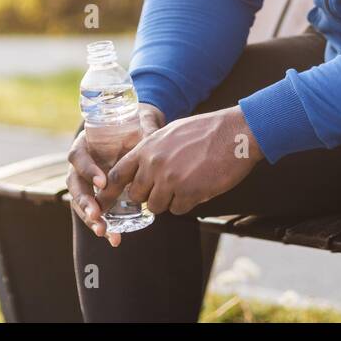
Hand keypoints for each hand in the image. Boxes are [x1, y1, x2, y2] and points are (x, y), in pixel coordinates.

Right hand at [68, 102, 163, 247]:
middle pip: (75, 184)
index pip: (78, 156)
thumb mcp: (140, 123)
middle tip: (97, 214)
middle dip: (85, 202)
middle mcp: (82, 164)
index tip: (103, 182)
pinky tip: (114, 238)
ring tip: (103, 232)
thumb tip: (152, 138)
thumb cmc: (135, 124)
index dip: (87, 170)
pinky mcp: (99, 195)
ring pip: (81, 202)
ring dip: (91, 219)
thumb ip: (144, 130)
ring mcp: (88, 181)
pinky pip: (96, 211)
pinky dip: (104, 225)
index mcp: (86, 144)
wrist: (138, 130)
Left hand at [94, 106, 262, 218]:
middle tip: (166, 187)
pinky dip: (186, 203)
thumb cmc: (207, 130)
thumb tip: (143, 167)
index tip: (104, 202)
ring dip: (169, 201)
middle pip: (137, 195)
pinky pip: (178, 210)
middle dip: (148, 195)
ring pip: (156, 206)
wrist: (236, 133)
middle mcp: (154, 164)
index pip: (117, 174)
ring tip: (186, 184)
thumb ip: (153, 149)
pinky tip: (198, 187)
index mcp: (148, 147)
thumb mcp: (171, 132)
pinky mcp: (188, 193)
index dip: (109, 191)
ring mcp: (170, 180)